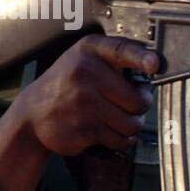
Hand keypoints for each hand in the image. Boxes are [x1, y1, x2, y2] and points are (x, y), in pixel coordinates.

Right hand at [4, 34, 156, 156]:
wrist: (32, 114)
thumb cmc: (68, 84)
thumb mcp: (84, 59)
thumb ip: (116, 58)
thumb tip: (156, 66)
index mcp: (90, 51)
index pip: (122, 50)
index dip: (142, 58)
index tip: (155, 64)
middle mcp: (85, 73)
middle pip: (139, 100)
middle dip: (140, 107)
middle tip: (129, 106)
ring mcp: (83, 102)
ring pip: (132, 124)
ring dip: (130, 126)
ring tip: (116, 119)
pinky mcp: (83, 129)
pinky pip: (120, 140)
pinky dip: (119, 140)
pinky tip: (107, 131)